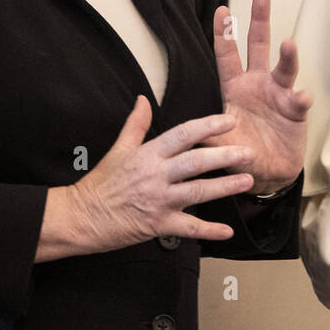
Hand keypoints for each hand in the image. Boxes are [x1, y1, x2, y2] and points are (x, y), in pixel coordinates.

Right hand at [42, 98, 255, 260]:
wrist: (79, 217)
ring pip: (198, 192)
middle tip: (249, 153)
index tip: (230, 121)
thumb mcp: (118, 149)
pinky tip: (227, 231)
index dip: (208, 126)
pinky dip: (208, 230)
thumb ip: (136, 124)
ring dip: (225, 187)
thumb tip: (143, 99)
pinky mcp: (157, 225)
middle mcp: (156, 175)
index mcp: (148, 154)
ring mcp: (158, 201)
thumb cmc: (100, 184)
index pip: (183, 135)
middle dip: (225, 157)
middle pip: (196, 162)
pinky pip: (188, 228)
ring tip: (247, 182)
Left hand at [207, 0, 311, 194]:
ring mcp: (279, 95)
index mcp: (235, 87)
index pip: (227, 56)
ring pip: (284, 68)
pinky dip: (301, 98)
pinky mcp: (296, 111)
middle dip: (259, 20)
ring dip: (287, 56)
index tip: (221, 10)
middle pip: (258, 46)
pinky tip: (302, 96)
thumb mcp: (219, 146)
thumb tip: (192, 135)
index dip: (224, 33)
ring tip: (289, 44)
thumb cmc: (241, 153)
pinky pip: (299, 102)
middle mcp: (257, 84)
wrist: (269, 173)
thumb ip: (209, 138)